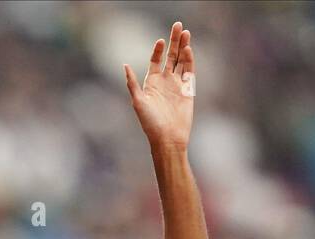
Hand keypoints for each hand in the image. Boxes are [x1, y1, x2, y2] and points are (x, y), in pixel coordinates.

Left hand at [123, 21, 194, 150]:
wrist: (168, 138)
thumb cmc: (150, 123)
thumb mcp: (138, 102)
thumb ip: (132, 83)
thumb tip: (124, 65)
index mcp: (151, 83)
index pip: (155, 60)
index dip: (158, 50)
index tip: (160, 41)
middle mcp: (165, 81)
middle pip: (171, 56)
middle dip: (174, 41)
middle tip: (177, 25)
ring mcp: (177, 85)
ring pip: (181, 61)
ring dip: (183, 47)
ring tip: (185, 32)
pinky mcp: (188, 90)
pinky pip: (189, 72)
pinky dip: (189, 60)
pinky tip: (188, 49)